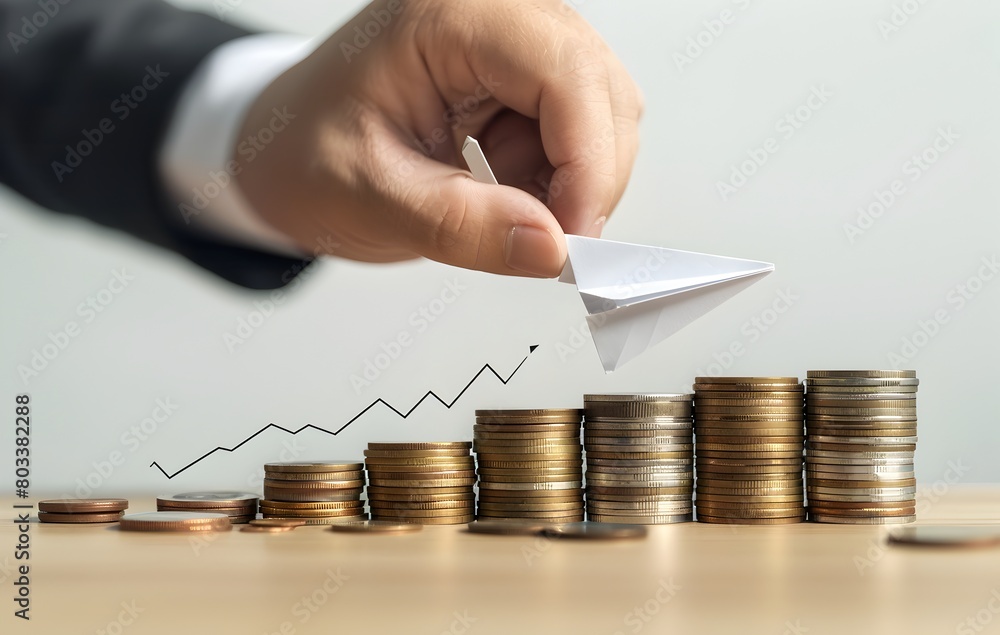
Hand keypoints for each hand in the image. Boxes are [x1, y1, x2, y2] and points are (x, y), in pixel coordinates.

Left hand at [235, 0, 641, 276]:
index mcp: (447, 17)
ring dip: (570, 180)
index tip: (570, 239)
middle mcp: (492, 13)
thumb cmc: (303, 150)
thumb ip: (461, 225)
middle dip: (585, 178)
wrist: (283, 149)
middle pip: (599, 89)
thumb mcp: (369, 196)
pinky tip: (505, 194)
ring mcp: (513, 41)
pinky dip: (559, 179)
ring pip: (602, 112)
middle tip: (544, 242)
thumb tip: (551, 247)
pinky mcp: (521, 76)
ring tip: (498, 208)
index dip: (585, 162)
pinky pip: (581, 130)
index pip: (563, 73)